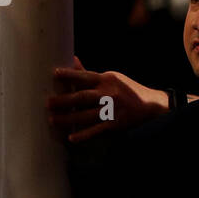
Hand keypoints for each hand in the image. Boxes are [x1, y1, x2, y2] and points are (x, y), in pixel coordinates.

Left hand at [47, 55, 167, 142]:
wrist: (150, 105)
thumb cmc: (125, 90)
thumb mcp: (110, 78)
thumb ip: (88, 74)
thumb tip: (72, 59)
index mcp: (106, 80)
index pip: (84, 76)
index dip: (69, 75)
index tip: (54, 73)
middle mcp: (108, 94)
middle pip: (82, 97)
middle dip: (64, 100)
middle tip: (48, 103)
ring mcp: (112, 110)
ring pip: (86, 115)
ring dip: (68, 119)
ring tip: (53, 120)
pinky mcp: (115, 124)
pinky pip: (96, 131)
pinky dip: (84, 135)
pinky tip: (71, 138)